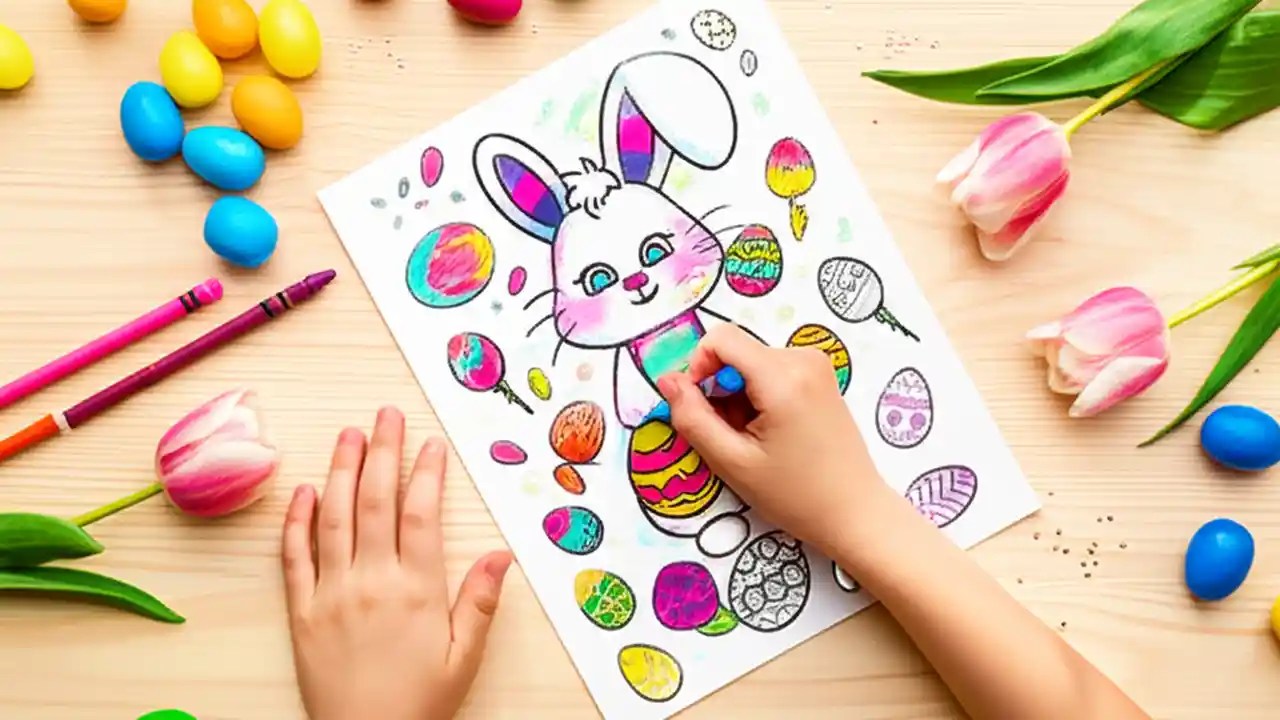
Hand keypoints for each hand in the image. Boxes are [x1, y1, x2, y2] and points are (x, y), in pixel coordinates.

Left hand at [281, 407, 513, 719]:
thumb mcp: (464, 658)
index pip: (420, 514)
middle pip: (377, 502)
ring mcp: (332, 593)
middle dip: (384, 452)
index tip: (431, 444)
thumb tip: (500, 553)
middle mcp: (371, 582)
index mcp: (417, 590)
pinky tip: (306, 491)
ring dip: (342, 471)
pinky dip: (297, 521)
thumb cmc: (419, 704)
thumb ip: (479, 602)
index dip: (426, 473)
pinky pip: (294, 557)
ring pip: (334, 518)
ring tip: (349, 434)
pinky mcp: (302, 612)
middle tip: (387, 414)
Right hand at [657, 325, 892, 557]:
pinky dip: (759, 396)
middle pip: (736, 353)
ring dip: (739, 396)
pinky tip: (770, 433)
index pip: (721, 338)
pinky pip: (771, 371)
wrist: (855, 512)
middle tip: (731, 436)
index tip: (698, 406)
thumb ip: (693, 418)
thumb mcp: (732, 462)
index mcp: (783, 377)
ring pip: (751, 363)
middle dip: (721, 390)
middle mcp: (803, 359)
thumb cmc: (795, 495)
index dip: (697, 366)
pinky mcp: (820, 377)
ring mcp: (816, 365)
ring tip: (753, 440)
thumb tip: (668, 380)